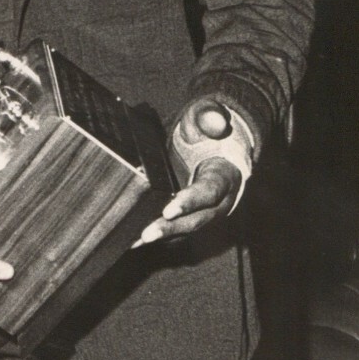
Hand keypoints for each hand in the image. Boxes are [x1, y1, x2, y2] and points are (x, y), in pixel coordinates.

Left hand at [135, 97, 242, 245]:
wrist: (217, 149)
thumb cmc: (209, 135)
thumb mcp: (211, 120)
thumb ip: (211, 118)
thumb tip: (213, 121)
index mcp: (224, 177)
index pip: (209, 192)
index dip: (191, 201)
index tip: (169, 209)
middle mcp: (219, 202)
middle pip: (197, 219)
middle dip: (171, 227)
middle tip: (147, 233)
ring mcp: (206, 214)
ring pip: (185, 229)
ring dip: (162, 236)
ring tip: (136, 241)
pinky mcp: (192, 218)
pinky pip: (176, 231)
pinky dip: (158, 236)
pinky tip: (134, 241)